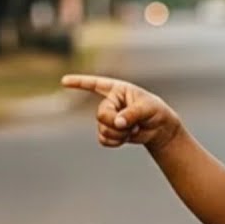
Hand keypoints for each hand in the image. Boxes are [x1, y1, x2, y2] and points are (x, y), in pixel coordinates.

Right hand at [60, 74, 180, 151]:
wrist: (160, 129)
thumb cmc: (156, 111)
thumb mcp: (147, 108)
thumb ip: (131, 113)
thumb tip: (117, 123)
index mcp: (117, 90)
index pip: (95, 84)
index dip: (79, 83)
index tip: (64, 81)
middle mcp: (110, 103)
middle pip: (101, 114)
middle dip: (115, 123)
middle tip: (130, 126)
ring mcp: (108, 118)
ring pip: (102, 129)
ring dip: (119, 134)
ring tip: (133, 130)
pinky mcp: (109, 132)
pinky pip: (103, 140)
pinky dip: (115, 142)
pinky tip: (126, 138)